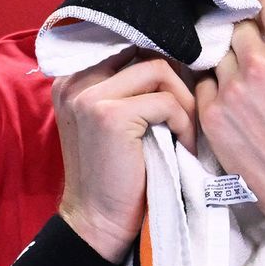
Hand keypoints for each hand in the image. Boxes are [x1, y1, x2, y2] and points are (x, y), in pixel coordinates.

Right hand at [54, 52, 196, 260]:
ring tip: (187, 132)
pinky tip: (183, 148)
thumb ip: (133, 88)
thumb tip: (180, 57)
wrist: (99, 220)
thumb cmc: (119, 173)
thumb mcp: (120, 122)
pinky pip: (166, 102)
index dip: (165, 63)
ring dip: (184, 101)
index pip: (131, 45)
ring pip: (159, 70)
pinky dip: (184, 124)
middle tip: (190, 113)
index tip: (184, 89)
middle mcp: (75, 80)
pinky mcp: (109, 115)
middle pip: (147, 52)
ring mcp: (88, 96)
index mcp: (74, 78)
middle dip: (179, 81)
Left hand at [196, 0, 264, 233]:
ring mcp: (231, 88)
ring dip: (226, 61)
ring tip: (241, 83)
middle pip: (239, 27)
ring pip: (218, 55)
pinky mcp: (211, 112)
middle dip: (243, 32)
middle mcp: (261, 63)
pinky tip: (230, 104)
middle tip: (248, 43)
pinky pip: (204, 84)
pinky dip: (213, 89)